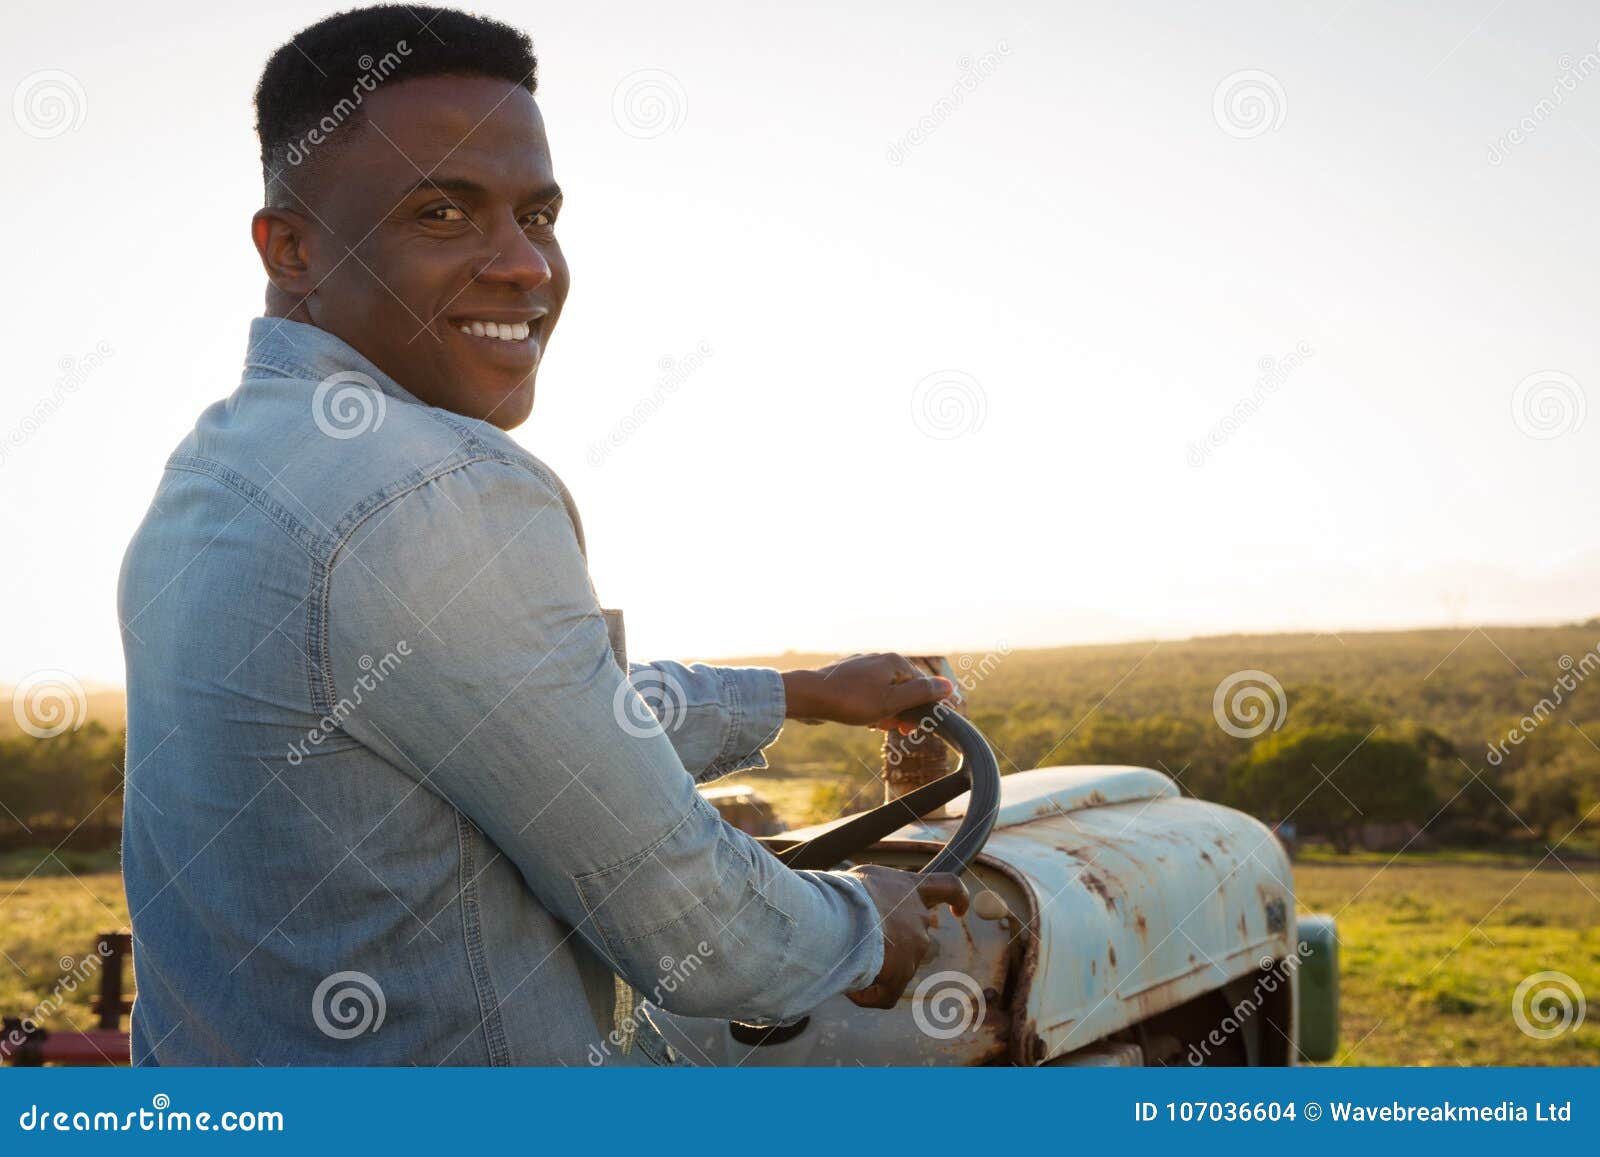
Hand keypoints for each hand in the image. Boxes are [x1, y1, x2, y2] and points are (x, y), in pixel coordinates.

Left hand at [781, 653, 953, 732]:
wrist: (809, 697)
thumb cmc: (852, 700)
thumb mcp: (892, 701)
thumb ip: (921, 693)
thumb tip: (948, 686)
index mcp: (894, 661)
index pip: (922, 685)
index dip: (921, 709)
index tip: (912, 729)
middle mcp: (879, 659)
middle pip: (903, 689)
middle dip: (902, 712)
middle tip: (894, 730)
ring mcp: (862, 667)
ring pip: (885, 693)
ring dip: (886, 712)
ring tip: (876, 724)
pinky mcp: (848, 677)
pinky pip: (869, 693)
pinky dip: (871, 707)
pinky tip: (863, 719)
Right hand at [844, 865, 968, 1007]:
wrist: (838, 915)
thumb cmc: (842, 892)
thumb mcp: (864, 881)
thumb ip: (878, 895)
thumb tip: (870, 910)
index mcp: (910, 889)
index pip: (947, 886)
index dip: (957, 898)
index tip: (958, 910)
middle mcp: (918, 918)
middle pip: (913, 936)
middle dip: (890, 944)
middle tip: (856, 942)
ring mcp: (914, 947)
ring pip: (896, 966)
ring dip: (872, 967)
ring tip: (843, 957)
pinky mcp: (902, 973)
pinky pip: (886, 993)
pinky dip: (867, 993)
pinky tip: (849, 986)